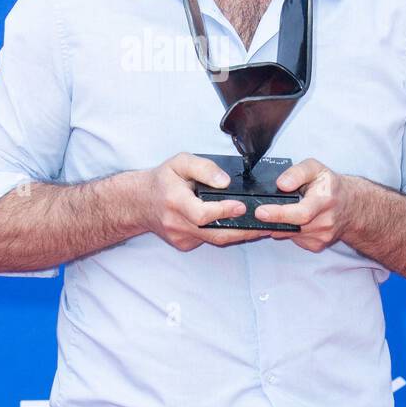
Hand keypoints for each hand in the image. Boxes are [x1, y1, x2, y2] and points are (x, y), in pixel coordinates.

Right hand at [139, 153, 270, 251]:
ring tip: (261, 226)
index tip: (242, 206)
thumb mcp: (179, 162)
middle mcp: (177, 223)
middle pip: (215, 233)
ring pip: (215, 239)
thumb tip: (225, 182)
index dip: (224, 212)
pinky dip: (224, 233)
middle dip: (243, 229)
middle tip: (266, 223)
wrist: (139, 203)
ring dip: (239, 234)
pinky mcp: (184, 244)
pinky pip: (208, 240)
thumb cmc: (162, 180)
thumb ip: (203, 168)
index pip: (202, 214)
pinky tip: (238, 225)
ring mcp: (181, 237)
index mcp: (174, 201)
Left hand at [253, 158, 351, 251]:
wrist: (352, 207)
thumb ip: (297, 173)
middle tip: (257, 213)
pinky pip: (294, 239)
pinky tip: (292, 220)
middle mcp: (325, 221)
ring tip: (276, 212)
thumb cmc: (330, 187)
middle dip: (271, 220)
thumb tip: (281, 184)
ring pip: (289, 233)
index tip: (261, 212)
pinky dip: (288, 230)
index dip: (279, 214)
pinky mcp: (316, 245)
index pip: (301, 212)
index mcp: (325, 199)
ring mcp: (321, 236)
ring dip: (278, 224)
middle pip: (292, 226)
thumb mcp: (316, 169)